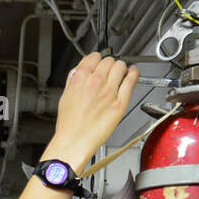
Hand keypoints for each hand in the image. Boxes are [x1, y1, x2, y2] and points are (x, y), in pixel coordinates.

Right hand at [46, 51, 138, 165]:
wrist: (74, 142)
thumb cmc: (69, 124)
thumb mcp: (65, 96)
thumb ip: (73, 80)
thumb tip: (80, 71)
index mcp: (80, 78)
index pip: (94, 56)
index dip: (97, 59)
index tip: (99, 62)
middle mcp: (95, 81)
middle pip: (109, 60)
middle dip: (109, 64)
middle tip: (110, 70)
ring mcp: (109, 91)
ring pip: (120, 66)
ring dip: (121, 67)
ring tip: (122, 72)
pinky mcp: (120, 103)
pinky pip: (131, 80)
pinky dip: (134, 73)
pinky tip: (133, 74)